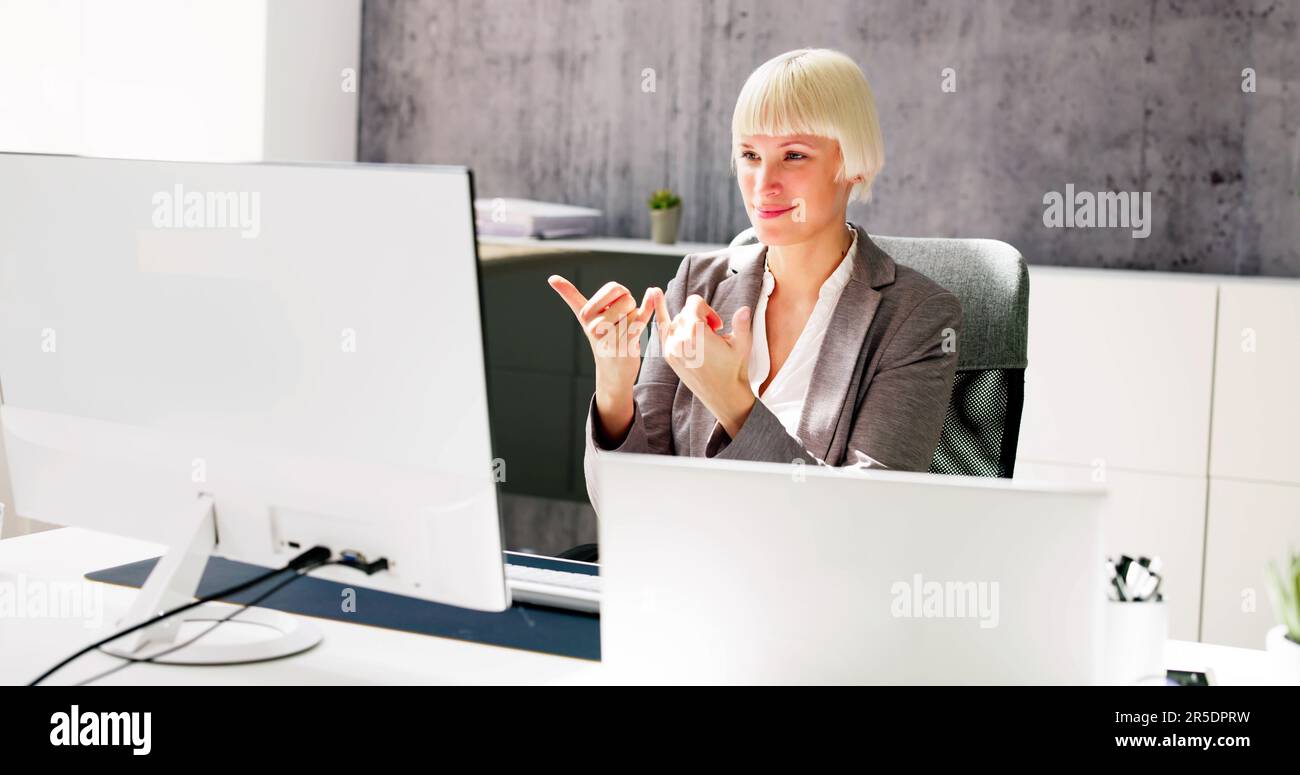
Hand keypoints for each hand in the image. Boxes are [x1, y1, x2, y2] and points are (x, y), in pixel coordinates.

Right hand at [549, 275, 659, 439]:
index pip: (613, 288)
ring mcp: (611, 336)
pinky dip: (648, 307)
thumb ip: (570, 296)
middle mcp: (596, 326)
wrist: (612, 373)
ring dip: (635, 318)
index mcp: (586, 315)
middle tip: (621, 323)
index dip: (620, 294)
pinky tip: (652, 292)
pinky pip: (640, 320)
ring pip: (634, 311)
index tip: (612, 305)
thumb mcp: (584, 318)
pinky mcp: (626, 345)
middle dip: (629, 307)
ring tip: (625, 331)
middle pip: (626, 299)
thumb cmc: (600, 339)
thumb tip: (552, 278)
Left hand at [654, 292, 756, 437]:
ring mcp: (672, 348)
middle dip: (700, 318)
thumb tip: (744, 309)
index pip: (695, 303)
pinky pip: (661, 329)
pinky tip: (654, 294)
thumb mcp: (742, 345)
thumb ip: (741, 323)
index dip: (709, 311)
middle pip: (686, 312)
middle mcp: (681, 338)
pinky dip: (659, 314)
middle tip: (713, 335)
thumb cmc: (734, 370)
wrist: (724, 395)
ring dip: (688, 323)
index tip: (717, 325)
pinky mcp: (669, 356)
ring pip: (676, 321)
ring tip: (701, 338)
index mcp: (698, 332)